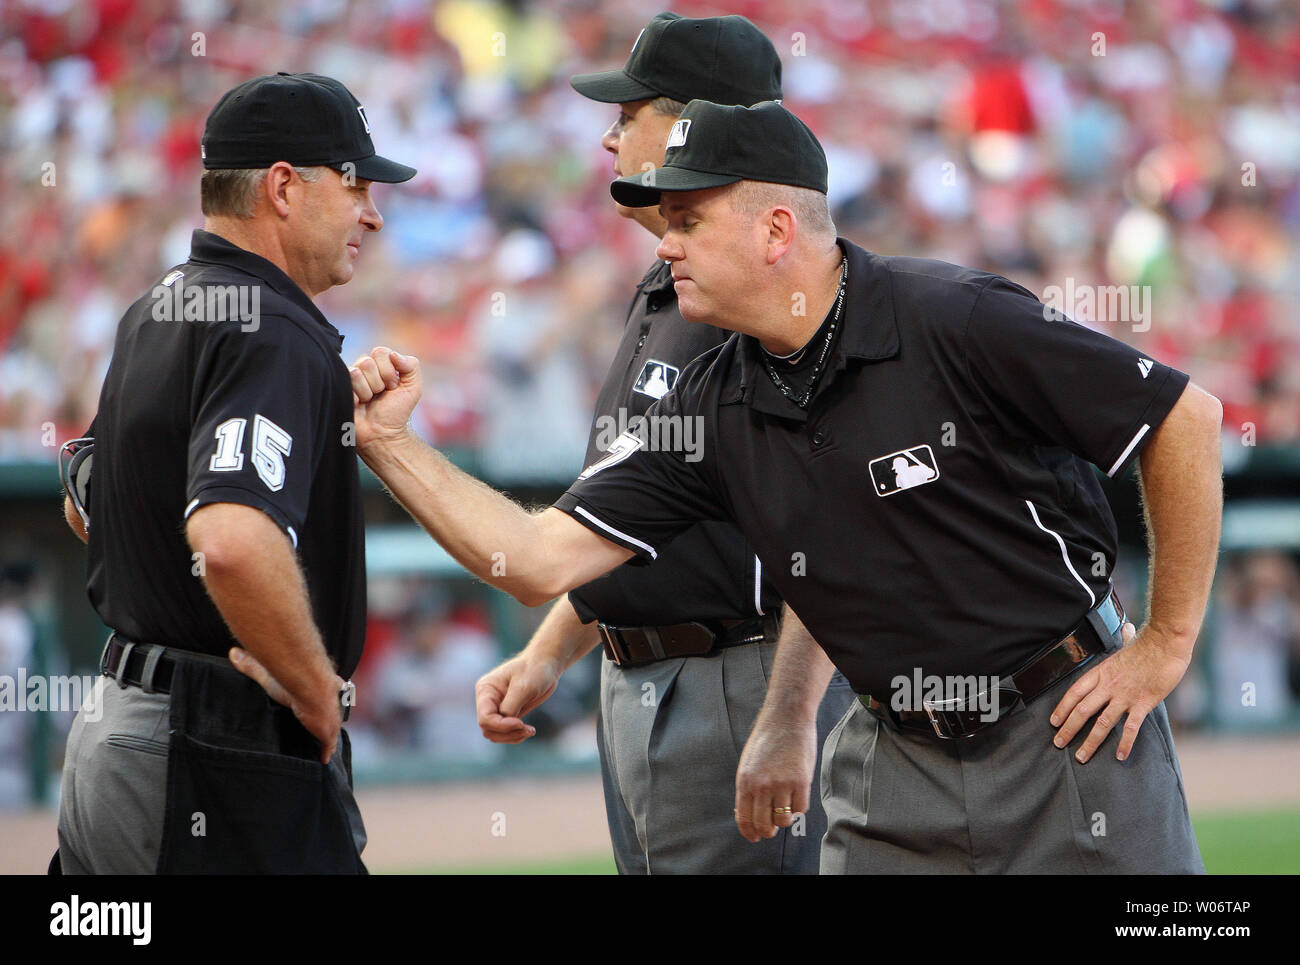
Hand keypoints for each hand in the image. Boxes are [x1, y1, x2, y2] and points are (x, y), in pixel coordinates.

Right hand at [228, 647, 342, 763]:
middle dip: (325, 719)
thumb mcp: (268, 675)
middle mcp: (329, 703)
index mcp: (321, 687)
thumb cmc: (292, 678)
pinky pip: (328, 745)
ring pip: (329, 729)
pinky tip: (322, 760)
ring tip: (319, 745)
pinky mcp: (328, 732)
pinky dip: (325, 752)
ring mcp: (331, 719)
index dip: (321, 700)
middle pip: (328, 713)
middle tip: (317, 726)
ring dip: (325, 736)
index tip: (317, 705)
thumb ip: (252, 666)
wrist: (311, 685)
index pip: (323, 694)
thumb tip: (232, 653)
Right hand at [351, 346, 421, 450]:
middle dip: (379, 382)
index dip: (389, 372)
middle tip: (380, 394)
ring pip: (357, 371)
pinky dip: (358, 397)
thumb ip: (411, 365)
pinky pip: (347, 382)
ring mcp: (349, 378)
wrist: (383, 434)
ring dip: (368, 391)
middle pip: (368, 361)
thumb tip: (394, 354)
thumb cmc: (397, 412)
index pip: (380, 352)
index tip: (392, 387)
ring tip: (369, 400)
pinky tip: (359, 404)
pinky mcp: (339, 387)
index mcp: (380, 364)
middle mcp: (363, 368)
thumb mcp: (413, 387)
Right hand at [474, 653, 561, 743]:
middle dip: (507, 733)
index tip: (521, 723)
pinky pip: (505, 733)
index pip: (485, 718)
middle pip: (488, 729)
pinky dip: (516, 735)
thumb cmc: (535, 670)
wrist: (546, 664)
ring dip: (512, 737)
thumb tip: (504, 721)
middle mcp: (487, 700)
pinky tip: (529, 730)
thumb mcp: (524, 687)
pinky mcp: (507, 714)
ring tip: (530, 731)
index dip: (501, 726)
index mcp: (486, 689)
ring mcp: (496, 708)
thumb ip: (511, 706)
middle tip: (527, 729)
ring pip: (495, 734)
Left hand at [734, 715, 816, 841]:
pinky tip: (797, 794)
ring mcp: (781, 784)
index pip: (744, 817)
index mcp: (744, 781)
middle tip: (773, 828)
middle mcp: (761, 785)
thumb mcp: (748, 763)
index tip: (754, 837)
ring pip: (783, 819)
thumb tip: (748, 813)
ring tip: (786, 806)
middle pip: (764, 824)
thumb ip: (748, 787)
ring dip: (785, 818)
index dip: (749, 832)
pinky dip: (799, 806)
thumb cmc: (767, 739)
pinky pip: (801, 808)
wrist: (786, 718)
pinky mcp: (801, 781)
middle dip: (768, 830)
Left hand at [1049, 621, 1188, 762]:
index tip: (1054, 722)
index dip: (1062, 708)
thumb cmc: (1148, 645)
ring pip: (1102, 723)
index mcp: (1100, 672)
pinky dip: (1125, 743)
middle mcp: (1108, 685)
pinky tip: (1120, 756)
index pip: (1074, 692)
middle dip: (1068, 729)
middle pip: (1082, 710)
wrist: (1166, 643)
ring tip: (1081, 756)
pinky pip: (1131, 727)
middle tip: (1059, 743)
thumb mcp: (1126, 645)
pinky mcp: (1143, 703)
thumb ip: (1123, 642)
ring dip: (1090, 741)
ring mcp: (1125, 696)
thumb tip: (1126, 629)